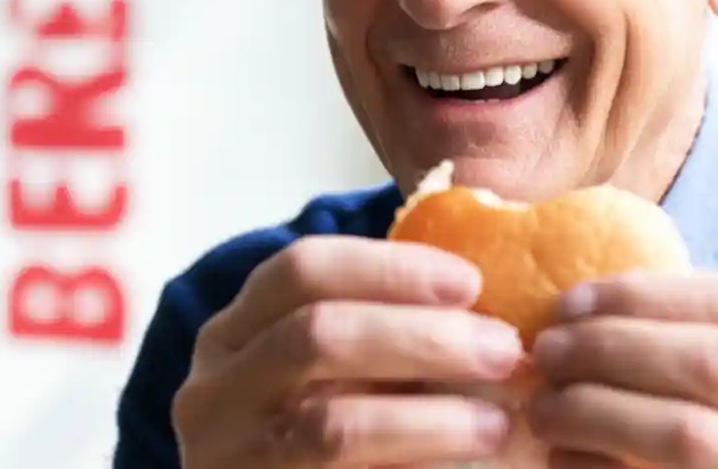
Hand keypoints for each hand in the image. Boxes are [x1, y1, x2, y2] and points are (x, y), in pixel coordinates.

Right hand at [171, 235, 524, 467]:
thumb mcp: (316, 376)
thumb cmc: (308, 438)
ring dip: (431, 420)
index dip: (390, 268)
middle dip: (423, 337)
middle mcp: (213, 394)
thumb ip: (372, 334)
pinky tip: (463, 468)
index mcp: (231, 336)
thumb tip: (479, 302)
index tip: (470, 281)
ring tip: (498, 425)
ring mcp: (228, 460)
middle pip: (319, 335)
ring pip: (334, 427)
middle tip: (504, 350)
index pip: (301, 270)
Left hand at [527, 271, 717, 468]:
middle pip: (711, 364)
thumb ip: (697, 333)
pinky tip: (564, 458)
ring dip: (597, 411)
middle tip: (546, 351)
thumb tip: (584, 304)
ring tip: (543, 406)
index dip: (641, 297)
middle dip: (612, 349)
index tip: (569, 302)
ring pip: (690, 435)